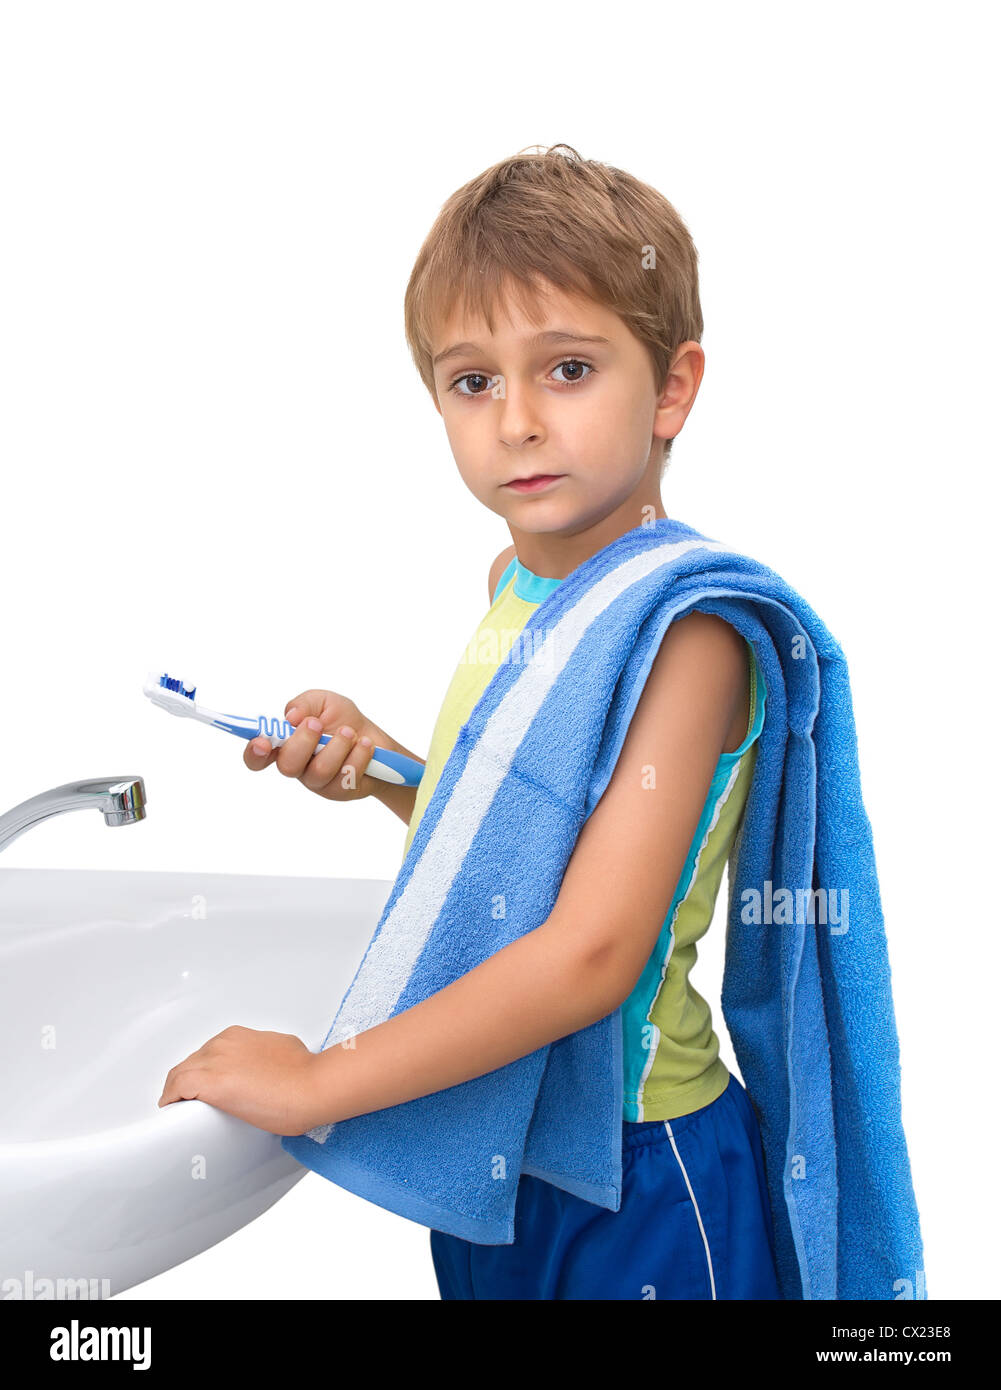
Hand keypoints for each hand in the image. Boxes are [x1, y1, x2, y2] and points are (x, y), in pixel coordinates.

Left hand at [156, 1024, 327, 1135]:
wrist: (313, 1086)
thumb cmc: (306, 1074)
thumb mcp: (285, 1048)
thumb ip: (266, 1054)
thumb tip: (266, 1066)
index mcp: (240, 1036)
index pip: (210, 1053)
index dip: (205, 1071)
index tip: (206, 1086)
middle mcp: (224, 1043)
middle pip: (194, 1062)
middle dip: (191, 1080)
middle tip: (191, 1101)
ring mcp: (216, 1060)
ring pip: (181, 1073)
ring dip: (179, 1089)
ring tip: (180, 1107)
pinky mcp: (211, 1082)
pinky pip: (177, 1087)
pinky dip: (171, 1098)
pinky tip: (171, 1109)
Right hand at [243, 688, 378, 801]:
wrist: (375, 739)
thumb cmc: (343, 720)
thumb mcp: (324, 702)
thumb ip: (305, 704)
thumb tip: (291, 717)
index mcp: (286, 744)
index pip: (258, 757)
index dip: (254, 753)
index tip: (262, 743)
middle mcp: (298, 766)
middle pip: (287, 766)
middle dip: (302, 742)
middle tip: (316, 724)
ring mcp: (318, 781)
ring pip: (319, 771)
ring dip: (337, 746)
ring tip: (350, 732)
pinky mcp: (340, 790)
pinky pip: (346, 776)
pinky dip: (358, 754)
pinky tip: (364, 744)